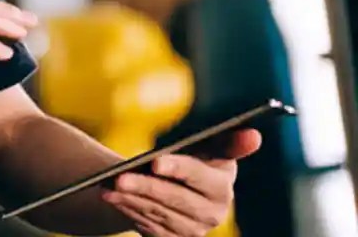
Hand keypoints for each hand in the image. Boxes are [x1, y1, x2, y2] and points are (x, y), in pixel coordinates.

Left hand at [103, 129, 261, 236]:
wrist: (178, 190)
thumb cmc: (196, 162)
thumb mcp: (211, 149)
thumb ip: (229, 143)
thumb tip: (254, 135)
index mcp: (222, 188)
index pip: (198, 177)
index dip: (177, 168)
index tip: (155, 161)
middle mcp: (212, 214)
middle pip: (174, 200)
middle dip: (144, 187)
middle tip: (118, 178)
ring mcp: (192, 231)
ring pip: (157, 214)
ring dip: (129, 200)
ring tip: (107, 187)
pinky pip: (148, 226)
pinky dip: (128, 211)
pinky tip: (112, 199)